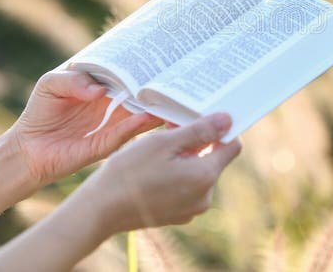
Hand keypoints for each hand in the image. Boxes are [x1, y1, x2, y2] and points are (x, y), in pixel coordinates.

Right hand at [0, 114, 241, 271]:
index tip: (202, 119)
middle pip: (213, 158)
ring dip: (184, 156)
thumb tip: (227, 119)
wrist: (100, 211)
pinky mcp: (177, 214)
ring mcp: (191, 209)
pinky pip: (185, 187)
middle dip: (197, 142)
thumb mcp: (164, 143)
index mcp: (205, 177)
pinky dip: (176, 173)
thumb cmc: (130, 172)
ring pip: (197, 172)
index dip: (221, 129)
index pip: (232, 146)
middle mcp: (204, 197)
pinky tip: (153, 166)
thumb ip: (199, 130)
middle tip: (170, 128)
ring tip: (157, 146)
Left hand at [11, 70, 161, 187]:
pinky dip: (137, 125)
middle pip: (140, 94)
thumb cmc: (40, 111)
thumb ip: (73, 80)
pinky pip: (125, 133)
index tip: (158, 55)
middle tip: (174, 73)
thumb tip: (100, 90)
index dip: (141, 66)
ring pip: (141, 114)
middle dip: (156, 85)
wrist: (27, 147)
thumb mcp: (51, 83)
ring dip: (154, 106)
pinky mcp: (106, 145)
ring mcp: (112, 125)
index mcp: (103, 88)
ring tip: (169, 94)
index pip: (127, 75)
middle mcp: (113, 106)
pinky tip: (147, 116)